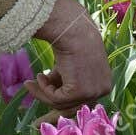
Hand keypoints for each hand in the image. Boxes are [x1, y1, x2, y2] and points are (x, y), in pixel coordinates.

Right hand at [20, 0, 112, 117]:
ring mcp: (93, 92)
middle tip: (31, 94)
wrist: (72, 29)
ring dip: (43, 92)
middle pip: (72, 105)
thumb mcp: (70, 64)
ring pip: (61, 103)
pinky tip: (40, 75)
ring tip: (31, 81)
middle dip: (49, 101)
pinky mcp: (80, 92)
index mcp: (104, 83)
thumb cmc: (71, 39)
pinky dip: (44, 89)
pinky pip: (55, 98)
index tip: (44, 94)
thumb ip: (65, 80)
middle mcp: (102, 90)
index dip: (61, 98)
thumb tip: (50, 90)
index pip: (81, 100)